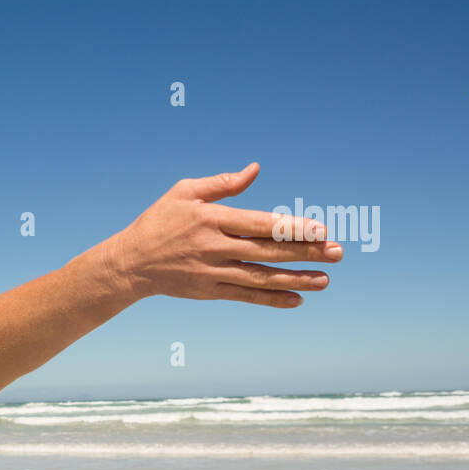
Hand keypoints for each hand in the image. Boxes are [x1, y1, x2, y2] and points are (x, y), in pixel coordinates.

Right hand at [108, 163, 341, 307]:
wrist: (130, 263)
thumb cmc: (159, 221)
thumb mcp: (184, 192)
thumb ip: (222, 183)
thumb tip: (255, 170)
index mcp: (211, 218)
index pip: (260, 224)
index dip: (292, 228)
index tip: (321, 230)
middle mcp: (214, 247)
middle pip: (267, 251)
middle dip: (306, 253)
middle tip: (338, 253)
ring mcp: (212, 272)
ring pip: (261, 278)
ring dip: (296, 279)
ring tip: (326, 280)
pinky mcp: (209, 291)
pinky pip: (246, 297)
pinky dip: (272, 300)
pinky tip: (297, 299)